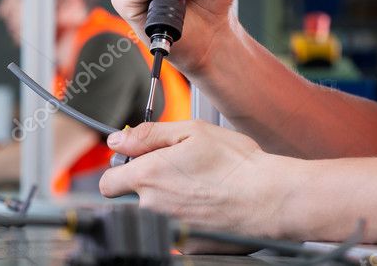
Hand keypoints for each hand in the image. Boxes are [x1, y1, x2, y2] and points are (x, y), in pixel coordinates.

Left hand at [98, 121, 292, 251]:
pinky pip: (175, 229)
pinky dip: (186, 218)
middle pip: (132, 199)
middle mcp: (151, 207)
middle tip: (178, 171)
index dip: (121, 170)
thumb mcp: (192, 131)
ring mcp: (168, 229)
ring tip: (199, 186)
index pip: (108, 182)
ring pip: (155, 213)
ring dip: (169, 200)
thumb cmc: (235, 163)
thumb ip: (149, 134)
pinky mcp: (186, 245)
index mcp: (148, 176)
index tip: (138, 164)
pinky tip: (208, 204)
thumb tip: (118, 139)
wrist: (268, 199)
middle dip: (148, 184)